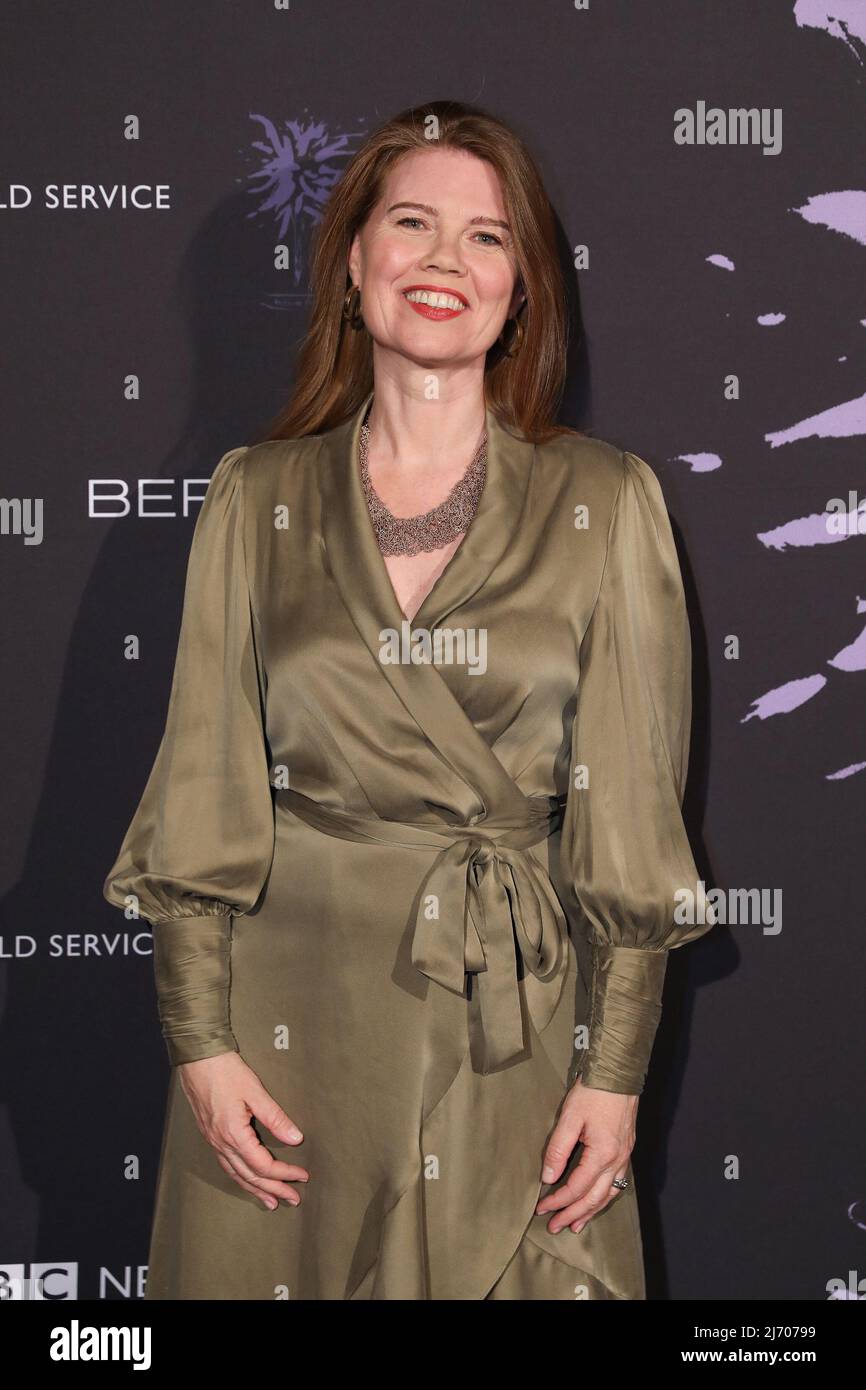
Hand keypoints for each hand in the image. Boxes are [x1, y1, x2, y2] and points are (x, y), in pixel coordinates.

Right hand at [177, 1051, 308, 1210]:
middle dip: (273, 1189)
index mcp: (233, 1134)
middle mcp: (221, 1142)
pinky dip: (240, 1177)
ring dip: (255, 1189)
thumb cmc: (226, 1071)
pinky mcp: (210, 1135)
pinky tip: (247, 1179)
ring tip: (271, 1202)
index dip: (284, 1173)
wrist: (197, 1058)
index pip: (263, 1165)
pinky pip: (226, 1165)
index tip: (302, 1175)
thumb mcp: (255, 1092)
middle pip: (250, 1176)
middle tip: (293, 1199)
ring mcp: (213, 1140)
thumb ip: (276, 1118)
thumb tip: (296, 1139)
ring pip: (236, 1174)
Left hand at [536, 1076, 637, 1233]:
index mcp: (603, 1154)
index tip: (542, 1208)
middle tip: (554, 1226)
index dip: (558, 1201)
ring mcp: (625, 1156)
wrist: (618, 1073)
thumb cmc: (593, 1092)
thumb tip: (548, 1177)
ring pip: (608, 1194)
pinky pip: (616, 1183)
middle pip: (593, 1198)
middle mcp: (617, 1160)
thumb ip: (557, 1149)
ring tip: (575, 1224)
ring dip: (590, 1211)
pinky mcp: (626, 1149)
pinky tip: (596, 1201)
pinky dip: (604, 1198)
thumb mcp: (570, 1118)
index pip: (577, 1188)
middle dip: (573, 1214)